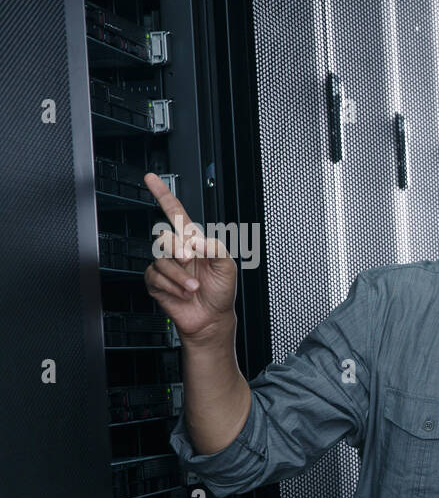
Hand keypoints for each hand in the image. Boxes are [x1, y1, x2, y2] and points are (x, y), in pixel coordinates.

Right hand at [142, 172, 237, 342]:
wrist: (212, 318)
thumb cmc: (221, 292)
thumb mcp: (228, 266)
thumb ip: (215, 247)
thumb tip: (196, 239)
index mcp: (195, 242)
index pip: (176, 213)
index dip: (163, 195)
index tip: (152, 178)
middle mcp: (178, 252)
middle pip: (164, 237)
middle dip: (177, 250)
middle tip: (191, 262)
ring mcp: (167, 267)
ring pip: (161, 260)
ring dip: (180, 276)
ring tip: (194, 287)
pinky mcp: (156, 282)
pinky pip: (156, 277)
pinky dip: (172, 286)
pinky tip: (184, 293)